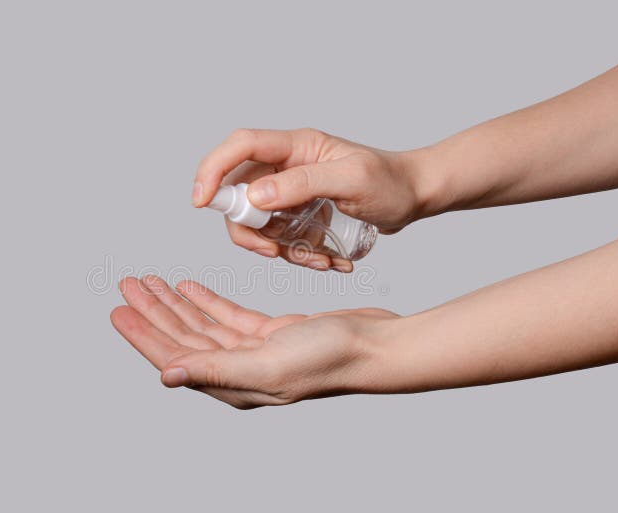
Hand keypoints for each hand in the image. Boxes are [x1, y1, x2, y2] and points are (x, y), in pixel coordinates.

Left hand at [110, 275, 399, 408]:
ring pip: (201, 324)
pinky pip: (227, 316)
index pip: (174, 357)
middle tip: (128, 285)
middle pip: (183, 338)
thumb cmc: (329, 358)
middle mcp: (237, 371)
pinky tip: (189, 286)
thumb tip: (166, 376)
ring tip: (150, 281)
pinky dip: (206, 300)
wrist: (373, 344)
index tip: (118, 310)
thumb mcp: (268, 364)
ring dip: (175, 302)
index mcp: (231, 383)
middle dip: (153, 311)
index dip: (143, 335)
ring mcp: (253, 352)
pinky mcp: (269, 334)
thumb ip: (216, 370)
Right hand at [191, 128, 430, 270]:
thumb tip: (254, 196)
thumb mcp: (351, 180)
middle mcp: (286, 165)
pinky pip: (279, 234)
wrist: (415, 196)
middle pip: (239, 192)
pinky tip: (326, 260)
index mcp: (296, 146)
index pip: (240, 146)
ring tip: (315, 260)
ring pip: (256, 220)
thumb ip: (303, 184)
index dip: (213, 170)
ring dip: (276, 246)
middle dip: (247, 228)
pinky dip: (294, 253)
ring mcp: (290, 189)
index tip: (202, 202)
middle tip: (272, 251)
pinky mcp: (298, 211)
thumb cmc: (391, 182)